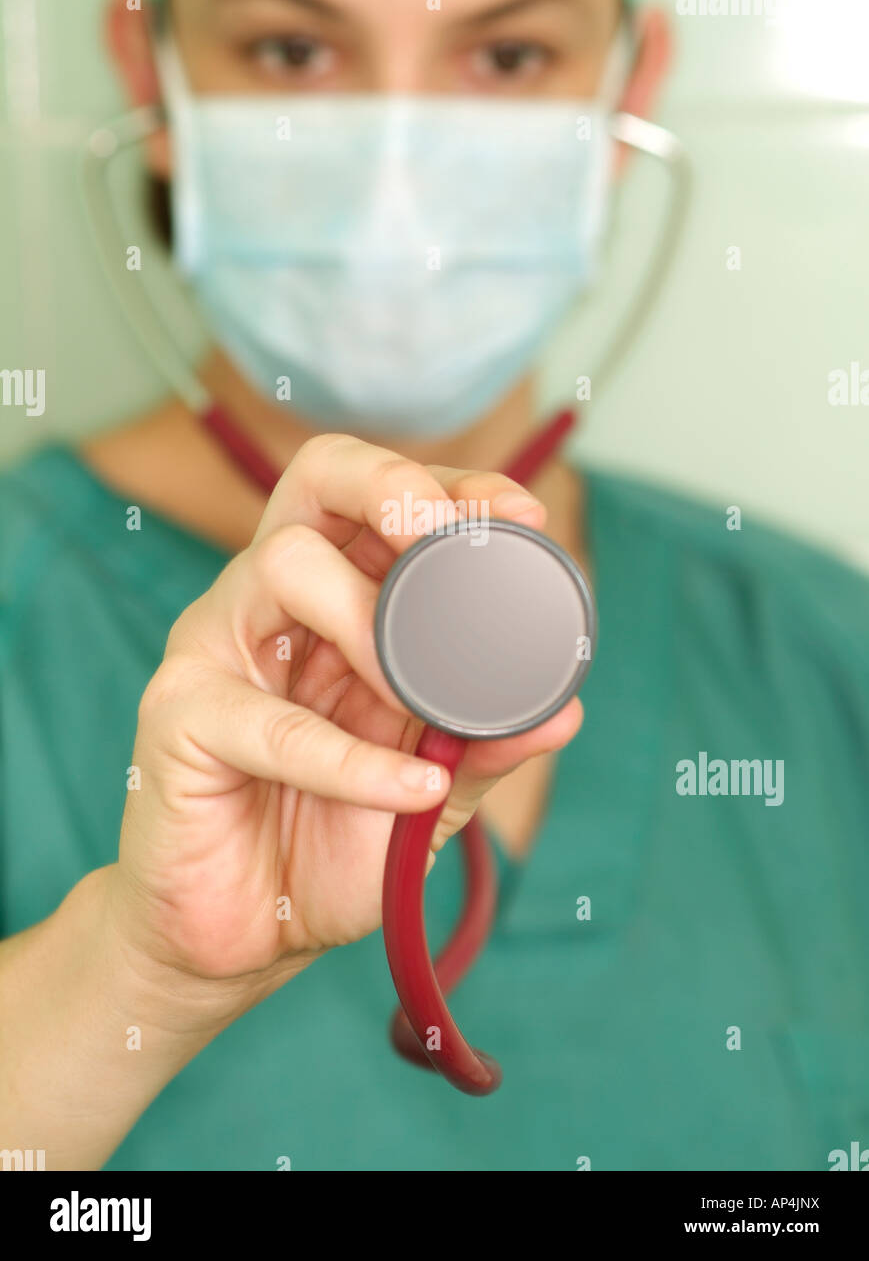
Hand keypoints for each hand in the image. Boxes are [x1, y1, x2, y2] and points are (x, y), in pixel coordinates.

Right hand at [110, 434, 582, 992]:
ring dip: (370, 623)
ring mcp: (217, 648)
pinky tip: (412, 791)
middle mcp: (274, 603)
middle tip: (446, 535)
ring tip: (418, 700)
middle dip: (392, 485)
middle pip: (317, 478)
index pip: (385, 499)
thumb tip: (564, 711)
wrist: (247, 937)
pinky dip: (351, 760)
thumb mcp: (431, 791)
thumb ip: (485, 744)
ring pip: (283, 565)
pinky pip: (268, 719)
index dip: (456, 489)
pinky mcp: (178, 717)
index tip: (523, 516)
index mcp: (337, 599)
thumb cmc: (330, 842)